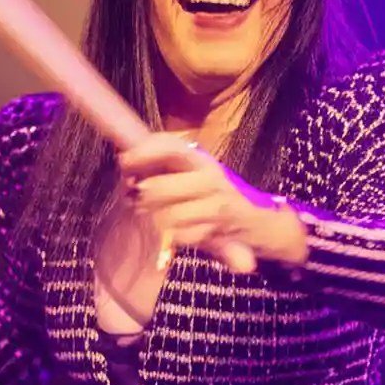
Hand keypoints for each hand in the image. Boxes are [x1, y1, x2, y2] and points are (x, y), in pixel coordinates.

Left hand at [118, 133, 307, 272]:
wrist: (261, 222)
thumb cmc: (217, 195)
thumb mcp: (196, 174)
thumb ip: (165, 166)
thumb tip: (124, 156)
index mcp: (201, 159)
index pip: (169, 146)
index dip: (143, 152)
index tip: (123, 161)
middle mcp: (210, 177)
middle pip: (156, 186)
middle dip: (139, 194)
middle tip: (133, 195)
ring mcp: (215, 204)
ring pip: (164, 215)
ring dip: (153, 218)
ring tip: (152, 215)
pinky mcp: (217, 229)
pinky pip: (179, 236)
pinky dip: (173, 237)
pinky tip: (176, 233)